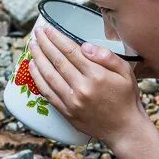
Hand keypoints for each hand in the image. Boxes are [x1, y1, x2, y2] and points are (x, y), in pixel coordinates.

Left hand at [27, 23, 147, 144]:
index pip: (71, 51)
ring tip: (32, 45)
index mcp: (97, 75)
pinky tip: (33, 67)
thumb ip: (107, 57)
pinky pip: (47, 92)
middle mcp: (82, 87)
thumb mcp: (126, 72)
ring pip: (49, 75)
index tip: (48, 28)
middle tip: (37, 31)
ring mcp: (72, 101)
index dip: (56, 38)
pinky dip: (38, 78)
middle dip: (45, 43)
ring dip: (38, 58)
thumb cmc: (126, 98)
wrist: (124, 130)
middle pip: (57, 60)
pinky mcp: (66, 112)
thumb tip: (85, 46)